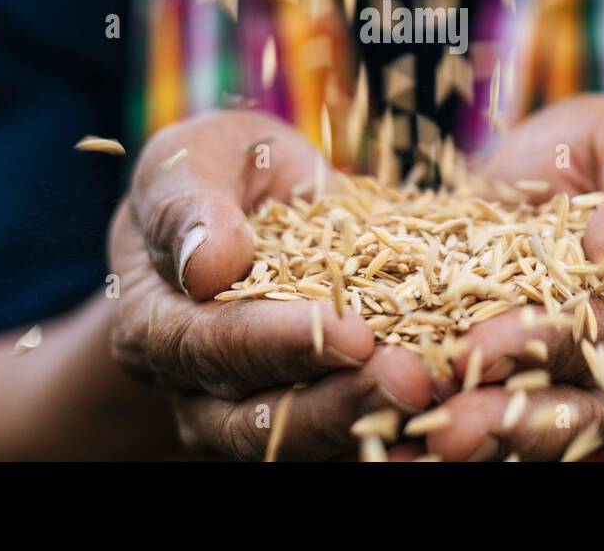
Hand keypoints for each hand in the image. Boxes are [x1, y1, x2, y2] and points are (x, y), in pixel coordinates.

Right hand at [108, 110, 431, 459]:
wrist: (248, 203)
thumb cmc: (214, 173)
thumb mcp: (191, 160)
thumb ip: (186, 204)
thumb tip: (207, 264)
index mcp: (153, 324)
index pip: (208, 346)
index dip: (276, 343)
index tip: (347, 329)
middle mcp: (193, 387)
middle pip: (257, 418)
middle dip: (339, 401)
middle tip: (411, 380)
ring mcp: (250, 412)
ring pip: (306, 442)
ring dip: (374, 423)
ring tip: (438, 397)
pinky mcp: (311, 414)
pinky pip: (348, 440)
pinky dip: (399, 433)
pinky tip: (451, 414)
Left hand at [428, 94, 603, 459]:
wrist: (574, 184)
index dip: (554, 342)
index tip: (484, 346)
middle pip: (583, 406)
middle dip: (512, 417)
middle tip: (448, 427)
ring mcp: (590, 393)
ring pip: (543, 433)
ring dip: (484, 442)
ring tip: (426, 446)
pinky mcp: (534, 394)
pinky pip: (503, 431)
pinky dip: (462, 441)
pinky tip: (402, 449)